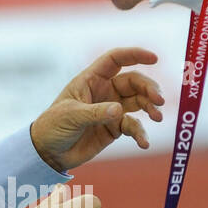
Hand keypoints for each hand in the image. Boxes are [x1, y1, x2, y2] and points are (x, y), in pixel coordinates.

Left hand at [30, 48, 163, 171]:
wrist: (48, 153)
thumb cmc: (53, 126)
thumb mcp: (71, 116)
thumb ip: (95, 113)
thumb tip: (119, 110)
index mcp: (91, 80)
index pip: (116, 60)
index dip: (135, 55)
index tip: (154, 58)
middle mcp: (104, 91)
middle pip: (133, 81)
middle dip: (148, 88)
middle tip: (159, 100)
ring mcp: (111, 110)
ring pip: (138, 102)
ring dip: (150, 107)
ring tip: (158, 117)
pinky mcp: (114, 128)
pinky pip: (133, 127)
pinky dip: (141, 134)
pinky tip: (144, 143)